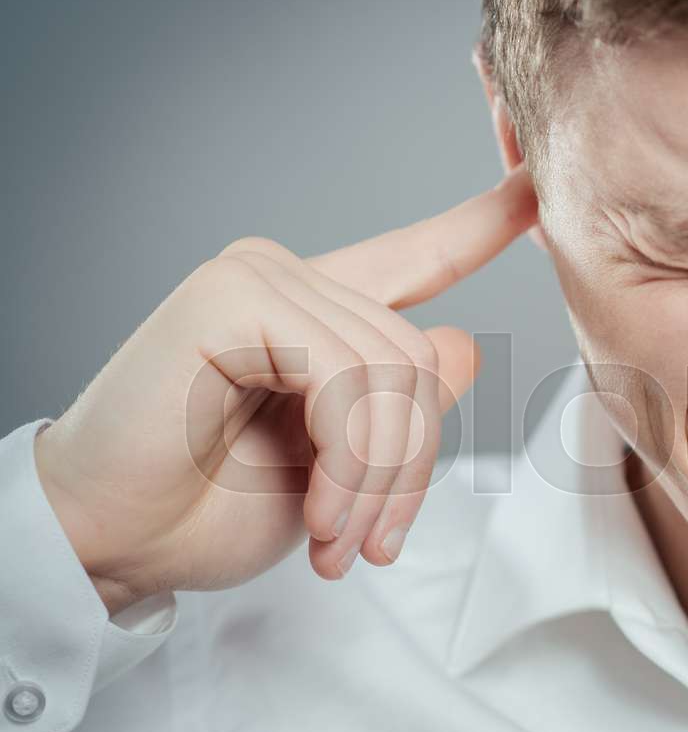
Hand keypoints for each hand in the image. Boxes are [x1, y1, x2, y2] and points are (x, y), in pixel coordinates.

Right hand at [34, 173, 538, 612]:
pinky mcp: (232, 295)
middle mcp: (292, 278)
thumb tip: (464, 340)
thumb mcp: (339, 467)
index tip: (532, 186)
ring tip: (338, 544)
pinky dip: (348, 461)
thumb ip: (398, 403)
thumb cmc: (210, 508)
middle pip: (424, 359)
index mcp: (321, 311)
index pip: (418, 256)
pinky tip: (317, 516)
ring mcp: (260, 276)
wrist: (110, 545)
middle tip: (369, 545)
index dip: (481, 223)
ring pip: (396, 372)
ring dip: (379, 480)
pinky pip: (347, 376)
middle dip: (410, 469)